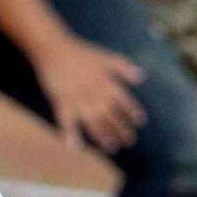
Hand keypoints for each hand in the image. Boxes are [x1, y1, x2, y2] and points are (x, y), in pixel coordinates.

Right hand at [32, 34, 146, 152]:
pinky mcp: (61, 102)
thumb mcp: (105, 56)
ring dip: (103, 135)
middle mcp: (94, 92)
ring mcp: (77, 98)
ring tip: (111, 147)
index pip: (124, 100)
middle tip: (129, 141)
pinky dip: (70, 134)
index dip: (133, 111)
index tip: (140, 122)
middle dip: (121, 129)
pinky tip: (75, 148)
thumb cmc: (81, 53)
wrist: (53, 49)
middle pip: (111, 115)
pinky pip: (66, 121)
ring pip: (93, 122)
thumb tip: (142, 77)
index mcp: (105, 81)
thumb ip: (123, 67)